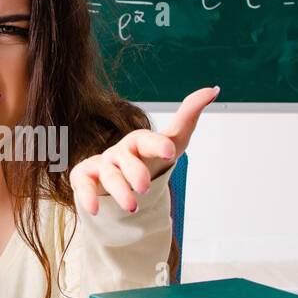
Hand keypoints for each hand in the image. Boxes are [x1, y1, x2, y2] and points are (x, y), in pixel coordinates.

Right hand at [70, 85, 219, 214]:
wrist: (123, 182)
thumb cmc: (149, 159)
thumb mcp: (173, 142)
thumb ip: (189, 117)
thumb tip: (214, 88)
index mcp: (139, 142)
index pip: (146, 139)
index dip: (157, 144)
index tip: (170, 152)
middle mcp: (119, 151)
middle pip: (125, 158)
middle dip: (134, 171)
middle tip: (144, 187)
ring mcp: (101, 165)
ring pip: (108, 174)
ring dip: (118, 189)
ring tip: (132, 207)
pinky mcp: (85, 178)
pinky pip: (83, 184)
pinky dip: (86, 196)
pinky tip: (95, 209)